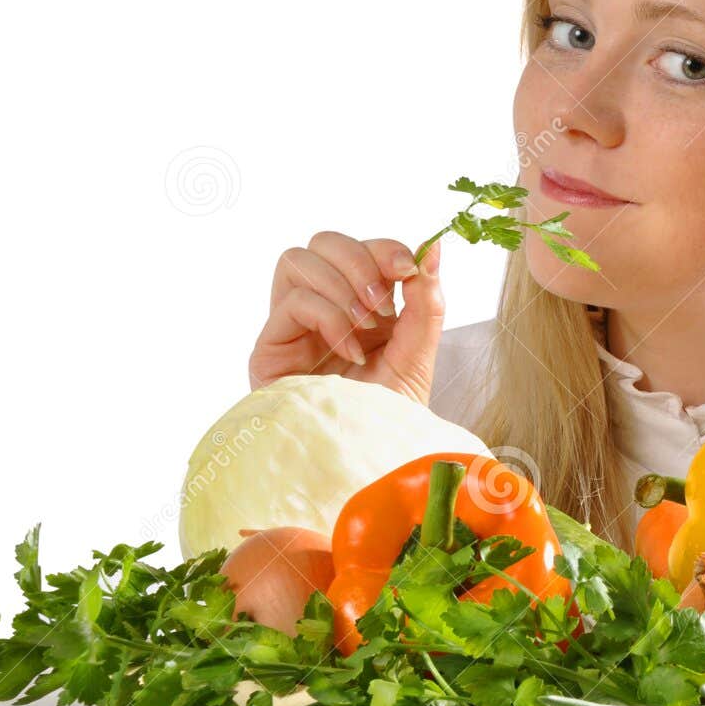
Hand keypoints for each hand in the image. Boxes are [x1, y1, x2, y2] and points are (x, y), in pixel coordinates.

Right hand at [248, 231, 444, 405]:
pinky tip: (350, 354)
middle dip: (360, 259)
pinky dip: (330, 319)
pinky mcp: (268, 349)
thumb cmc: (387, 417)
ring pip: (298, 260)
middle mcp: (322, 310)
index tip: (411, 269)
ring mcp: (292, 327)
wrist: (367, 464)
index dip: (385, 248)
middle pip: (323, 241)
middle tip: (385, 303)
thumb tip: (435, 248)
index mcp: (359, 306)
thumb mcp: (418, 353)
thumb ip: (426, 302)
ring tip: (367, 329)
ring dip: (343, 288)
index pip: (361, 248)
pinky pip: (293, 301)